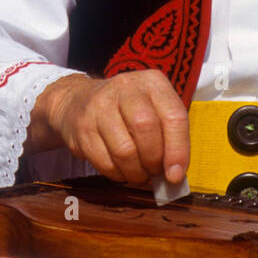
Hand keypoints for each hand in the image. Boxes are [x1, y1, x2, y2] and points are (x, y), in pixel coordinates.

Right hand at [26, 70, 189, 186]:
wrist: (79, 100)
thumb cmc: (127, 111)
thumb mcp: (154, 109)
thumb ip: (169, 137)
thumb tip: (175, 175)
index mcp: (152, 82)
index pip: (174, 116)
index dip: (178, 150)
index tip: (176, 175)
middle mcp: (126, 87)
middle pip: (146, 129)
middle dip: (154, 160)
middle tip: (154, 172)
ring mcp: (100, 105)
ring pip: (124, 150)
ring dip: (135, 172)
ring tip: (138, 174)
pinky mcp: (82, 127)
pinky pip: (104, 162)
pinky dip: (117, 174)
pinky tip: (121, 170)